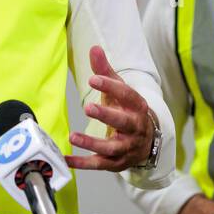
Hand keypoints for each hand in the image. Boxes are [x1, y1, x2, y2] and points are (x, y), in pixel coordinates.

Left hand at [64, 46, 154, 171]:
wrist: (146, 141)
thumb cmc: (128, 110)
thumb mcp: (119, 91)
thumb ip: (105, 71)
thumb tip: (94, 48)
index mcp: (137, 107)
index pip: (127, 95)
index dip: (111, 86)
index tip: (93, 78)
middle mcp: (135, 128)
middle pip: (123, 123)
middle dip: (106, 116)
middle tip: (88, 107)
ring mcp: (126, 148)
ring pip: (111, 148)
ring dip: (92, 143)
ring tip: (74, 136)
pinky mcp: (116, 163)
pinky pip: (98, 164)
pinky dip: (82, 163)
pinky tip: (66, 159)